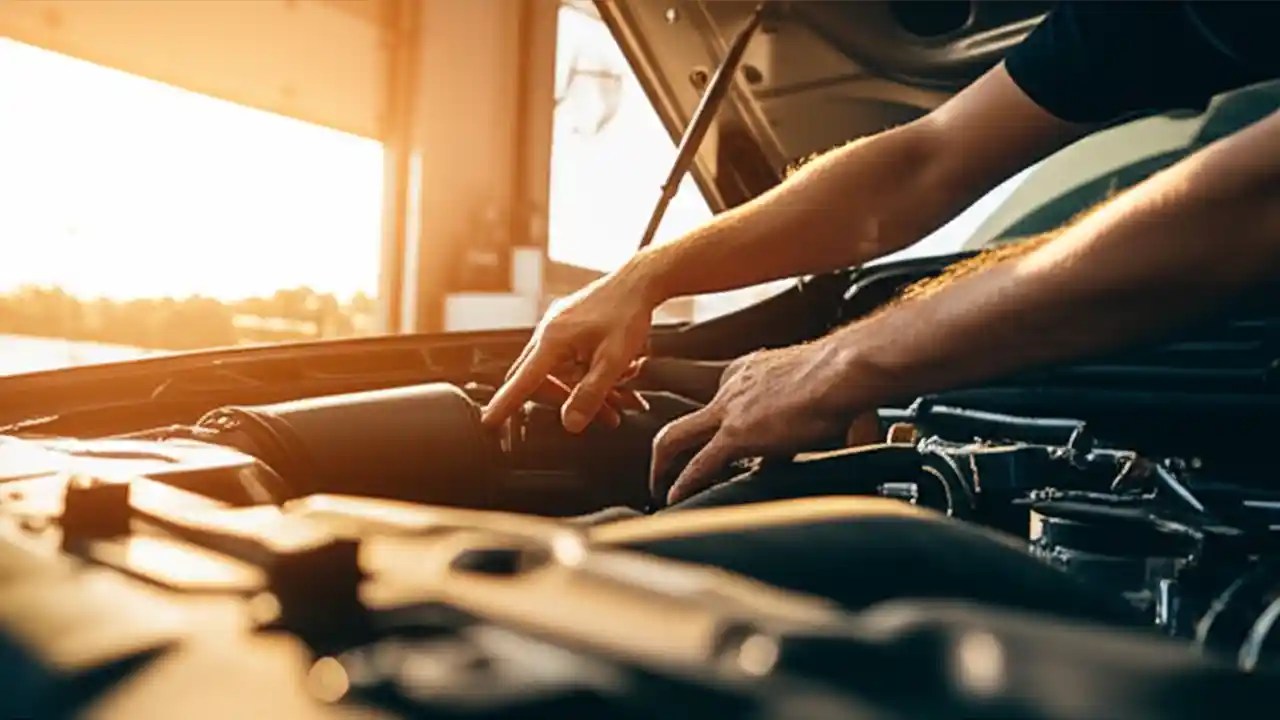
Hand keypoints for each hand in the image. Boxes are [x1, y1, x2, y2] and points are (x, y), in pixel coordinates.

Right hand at [482, 272, 655, 431]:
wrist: (639, 282)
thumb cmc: (627, 313)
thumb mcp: (613, 360)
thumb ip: (591, 394)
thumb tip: (571, 423)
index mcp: (553, 340)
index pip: (522, 382)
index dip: (505, 405)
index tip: (489, 423)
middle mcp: (548, 333)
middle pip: (539, 382)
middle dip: (566, 403)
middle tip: (602, 415)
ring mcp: (557, 330)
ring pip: (558, 374)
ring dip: (585, 391)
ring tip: (620, 400)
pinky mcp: (568, 329)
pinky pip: (568, 361)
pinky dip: (588, 376)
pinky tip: (616, 380)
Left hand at [650, 343, 853, 504]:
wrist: (846, 368)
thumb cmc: (841, 377)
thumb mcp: (805, 395)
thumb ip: (788, 419)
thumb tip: (785, 449)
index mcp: (747, 372)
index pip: (719, 408)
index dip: (715, 433)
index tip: (716, 455)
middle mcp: (730, 386)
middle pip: (683, 421)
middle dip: (665, 451)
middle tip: (661, 473)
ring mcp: (730, 408)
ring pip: (675, 438)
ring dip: (662, 467)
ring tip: (659, 490)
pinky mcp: (738, 433)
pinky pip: (700, 464)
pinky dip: (683, 484)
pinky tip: (675, 499)